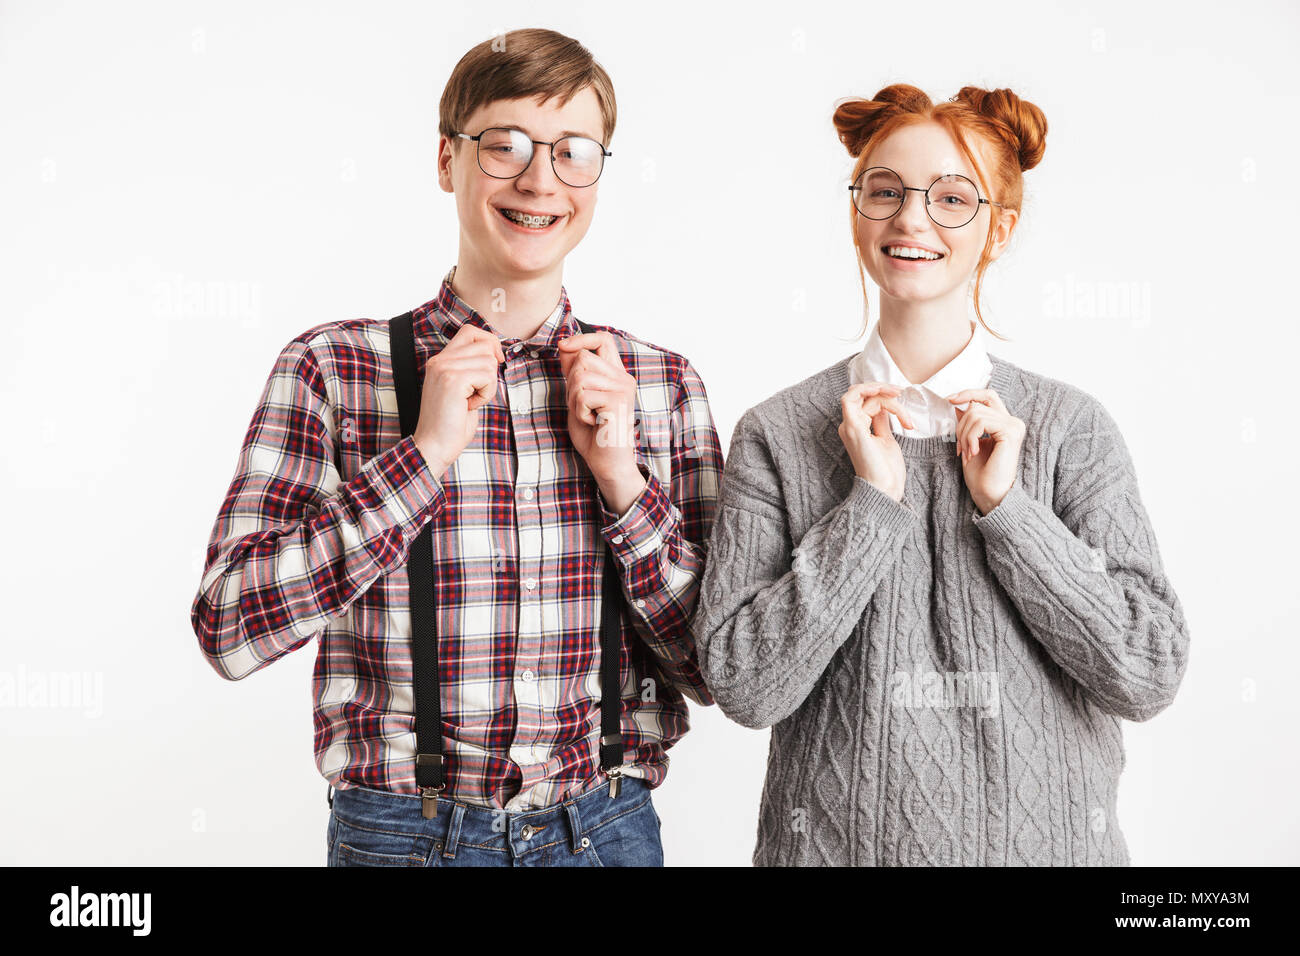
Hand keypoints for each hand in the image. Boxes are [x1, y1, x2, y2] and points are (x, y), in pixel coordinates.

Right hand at [412, 324, 503, 477]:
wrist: (434, 446)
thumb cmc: (451, 424)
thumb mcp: (461, 389)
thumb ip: (470, 368)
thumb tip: (495, 354)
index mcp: (440, 360)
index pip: (470, 331)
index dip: (489, 342)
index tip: (495, 362)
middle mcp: (439, 360)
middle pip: (485, 344)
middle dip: (490, 369)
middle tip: (476, 391)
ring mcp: (444, 368)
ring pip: (489, 361)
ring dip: (488, 385)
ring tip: (470, 401)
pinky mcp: (453, 380)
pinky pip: (488, 376)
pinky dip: (486, 394)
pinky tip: (470, 406)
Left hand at [557, 331, 644, 507]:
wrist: (606, 462)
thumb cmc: (592, 432)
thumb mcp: (577, 397)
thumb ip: (574, 373)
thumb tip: (564, 345)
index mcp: (616, 374)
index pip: (603, 339)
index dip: (582, 338)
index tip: (562, 346)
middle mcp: (623, 378)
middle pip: (583, 358)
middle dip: (571, 382)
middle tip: (582, 405)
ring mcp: (623, 389)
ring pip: (580, 377)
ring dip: (574, 400)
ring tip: (589, 415)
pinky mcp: (618, 401)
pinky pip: (583, 396)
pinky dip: (580, 412)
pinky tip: (593, 422)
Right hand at [837, 382, 914, 501]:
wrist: (885, 488)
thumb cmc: (887, 470)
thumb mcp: (886, 439)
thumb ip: (881, 421)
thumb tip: (883, 407)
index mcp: (856, 429)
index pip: (866, 402)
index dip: (884, 397)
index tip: (901, 401)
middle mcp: (848, 426)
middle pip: (862, 396)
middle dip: (882, 390)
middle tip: (899, 392)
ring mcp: (849, 427)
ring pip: (860, 394)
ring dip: (881, 391)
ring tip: (898, 396)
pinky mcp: (853, 429)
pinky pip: (849, 399)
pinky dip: (865, 390)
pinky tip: (883, 391)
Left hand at [946, 388, 1025, 514]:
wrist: (990, 495)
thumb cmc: (981, 475)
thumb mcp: (969, 444)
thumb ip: (968, 424)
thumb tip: (958, 406)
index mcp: (1004, 423)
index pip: (987, 396)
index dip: (969, 393)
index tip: (949, 399)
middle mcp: (1012, 422)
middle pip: (977, 405)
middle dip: (961, 425)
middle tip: (960, 448)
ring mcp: (1013, 426)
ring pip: (975, 414)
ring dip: (964, 435)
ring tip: (966, 453)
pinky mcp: (1010, 432)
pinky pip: (981, 423)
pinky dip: (970, 437)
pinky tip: (972, 453)